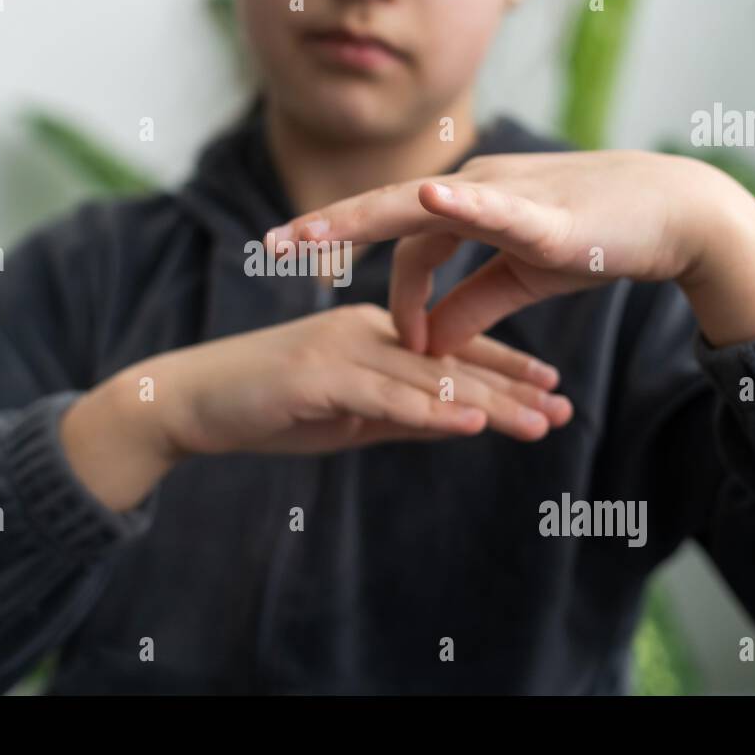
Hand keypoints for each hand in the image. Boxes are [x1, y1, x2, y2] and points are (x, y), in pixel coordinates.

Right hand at [149, 302, 572, 459]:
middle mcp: (365, 330)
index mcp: (373, 333)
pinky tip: (475, 424)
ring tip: (542, 422)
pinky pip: (387, 395)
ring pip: (430, 378)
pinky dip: (434, 411)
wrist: (190, 402)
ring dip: (490, 403)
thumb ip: (395, 413)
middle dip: (513, 388)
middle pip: (452, 364)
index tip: (550, 388)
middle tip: (565, 409)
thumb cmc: (264, 407)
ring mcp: (342, 348)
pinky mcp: (318, 372)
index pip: (450, 355)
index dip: (503, 371)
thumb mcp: (343, 414)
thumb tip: (450, 424)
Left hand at [268, 150, 754, 354]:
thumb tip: (425, 339)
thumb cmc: (603, 237)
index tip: (387, 336)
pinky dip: (460, 208)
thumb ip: (471, 305)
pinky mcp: (545, 213)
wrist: (678, 214)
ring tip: (307, 234)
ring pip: (417, 206)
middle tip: (269, 248)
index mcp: (470, 204)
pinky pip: (494, 209)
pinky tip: (428, 203)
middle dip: (326, 228)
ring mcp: (506, 193)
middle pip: (386, 209)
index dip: (390, 289)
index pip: (405, 242)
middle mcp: (476, 188)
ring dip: (359, 218)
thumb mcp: (523, 278)